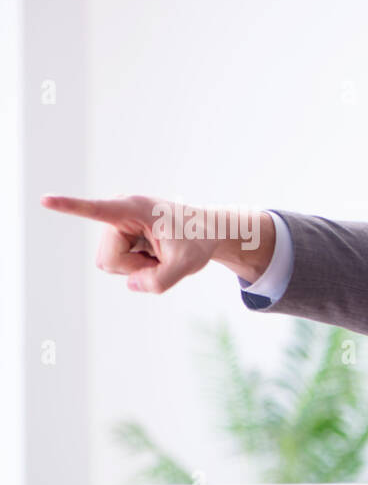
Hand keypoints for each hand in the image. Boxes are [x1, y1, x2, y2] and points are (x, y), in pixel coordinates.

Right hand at [41, 194, 274, 291]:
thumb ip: (161, 281)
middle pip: (109, 260)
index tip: (45, 200)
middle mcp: (118, 213)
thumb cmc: (197, 241)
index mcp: (134, 209)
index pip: (97, 210)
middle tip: (161, 257)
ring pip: (111, 265)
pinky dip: (137, 267)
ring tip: (158, 253)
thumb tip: (131, 285)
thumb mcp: (188, 265)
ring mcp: (116, 226)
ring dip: (136, 268)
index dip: (70, 207)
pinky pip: (118, 265)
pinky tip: (153, 254)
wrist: (205, 232)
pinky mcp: (117, 236)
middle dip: (135, 268)